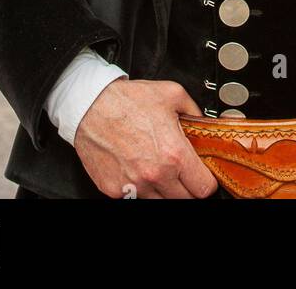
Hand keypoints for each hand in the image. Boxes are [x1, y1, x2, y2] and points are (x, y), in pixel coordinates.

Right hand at [73, 78, 217, 199]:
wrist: (90, 106)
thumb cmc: (127, 100)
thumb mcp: (172, 94)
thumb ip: (195, 113)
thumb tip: (204, 125)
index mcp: (174, 154)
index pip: (204, 188)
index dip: (205, 180)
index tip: (201, 173)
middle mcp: (155, 175)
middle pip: (186, 199)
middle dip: (186, 185)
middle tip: (179, 169)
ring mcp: (134, 187)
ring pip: (161, 202)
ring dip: (163, 189)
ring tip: (156, 166)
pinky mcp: (115, 191)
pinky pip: (136, 198)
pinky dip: (140, 188)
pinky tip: (137, 167)